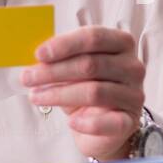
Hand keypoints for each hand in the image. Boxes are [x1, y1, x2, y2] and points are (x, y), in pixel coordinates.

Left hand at [20, 25, 145, 161]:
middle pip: (90, 64)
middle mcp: (132, 66)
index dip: (65, 45)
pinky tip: (71, 122)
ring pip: (94, 91)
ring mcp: (134, 94)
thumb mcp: (73, 68)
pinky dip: (87, 123)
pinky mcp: (130, 120)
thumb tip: (38, 58)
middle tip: (28, 77)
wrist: (100, 124)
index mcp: (121, 43)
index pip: (94, 38)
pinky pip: (109, 122)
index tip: (39, 54)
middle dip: (54, 71)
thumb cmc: (86, 88)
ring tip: (36, 96)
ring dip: (59, 94)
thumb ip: (61, 58)